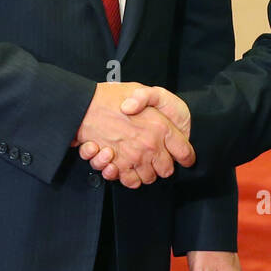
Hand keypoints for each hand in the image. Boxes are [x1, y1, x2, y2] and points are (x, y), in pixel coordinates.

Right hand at [72, 82, 193, 188]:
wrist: (83, 106)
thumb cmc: (110, 96)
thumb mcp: (138, 89)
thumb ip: (153, 101)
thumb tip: (162, 120)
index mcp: (161, 127)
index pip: (185, 152)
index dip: (187, 156)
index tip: (185, 157)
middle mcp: (149, 146)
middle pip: (167, 170)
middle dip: (164, 166)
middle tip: (159, 157)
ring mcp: (134, 158)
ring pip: (149, 178)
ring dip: (147, 172)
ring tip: (140, 161)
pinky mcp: (118, 166)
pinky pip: (130, 181)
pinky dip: (129, 177)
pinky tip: (127, 166)